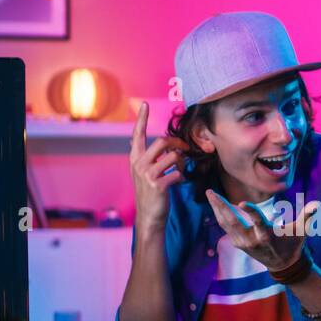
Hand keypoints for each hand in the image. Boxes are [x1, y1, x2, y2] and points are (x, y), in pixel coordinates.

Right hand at [129, 102, 186, 234]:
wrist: (149, 216)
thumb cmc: (150, 193)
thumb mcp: (143, 172)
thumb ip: (146, 157)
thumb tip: (152, 142)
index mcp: (135, 158)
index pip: (137, 134)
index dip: (142, 119)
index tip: (144, 105)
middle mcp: (139, 164)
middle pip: (163, 142)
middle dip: (178, 143)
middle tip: (186, 149)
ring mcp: (147, 174)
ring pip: (173, 157)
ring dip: (182, 163)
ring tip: (179, 170)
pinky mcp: (158, 184)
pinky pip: (178, 173)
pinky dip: (182, 177)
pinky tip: (178, 182)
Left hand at [205, 189, 319, 272]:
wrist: (283, 265)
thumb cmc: (293, 243)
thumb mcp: (302, 230)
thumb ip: (307, 216)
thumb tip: (317, 204)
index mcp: (267, 236)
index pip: (258, 222)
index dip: (250, 212)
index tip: (241, 202)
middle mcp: (252, 240)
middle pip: (233, 222)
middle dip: (221, 207)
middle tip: (210, 192)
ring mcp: (243, 243)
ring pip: (226, 224)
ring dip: (217, 209)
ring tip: (210, 194)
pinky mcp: (238, 243)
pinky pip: (226, 227)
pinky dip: (220, 215)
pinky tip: (215, 204)